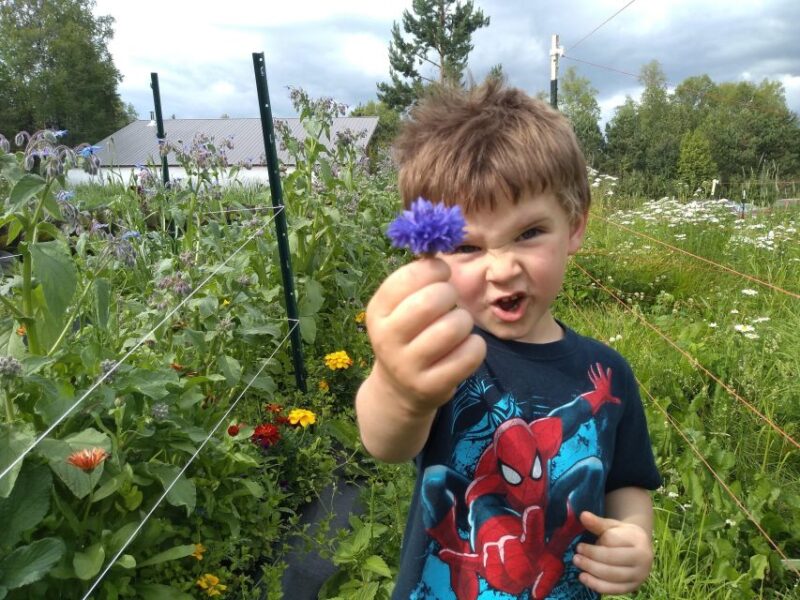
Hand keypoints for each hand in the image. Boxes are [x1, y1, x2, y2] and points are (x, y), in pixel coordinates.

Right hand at [365, 257, 485, 413]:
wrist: (400, 390)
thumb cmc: (409, 335)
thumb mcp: (399, 307)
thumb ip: (417, 278)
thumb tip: (440, 247)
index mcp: (377, 311)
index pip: (408, 277)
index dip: (434, 270)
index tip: (441, 275)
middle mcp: (387, 338)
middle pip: (433, 300)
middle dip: (451, 295)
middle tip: (449, 304)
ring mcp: (408, 366)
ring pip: (455, 326)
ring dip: (464, 321)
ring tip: (455, 328)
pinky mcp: (432, 387)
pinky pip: (470, 353)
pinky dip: (475, 346)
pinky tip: (464, 348)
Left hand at [572, 511, 653, 594]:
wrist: (640, 549)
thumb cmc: (622, 535)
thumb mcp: (612, 526)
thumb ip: (598, 523)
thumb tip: (583, 515)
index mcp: (638, 540)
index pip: (613, 542)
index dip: (595, 544)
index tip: (580, 545)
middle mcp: (643, 560)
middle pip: (612, 559)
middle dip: (591, 558)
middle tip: (576, 555)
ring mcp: (639, 576)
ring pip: (612, 576)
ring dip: (591, 570)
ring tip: (577, 563)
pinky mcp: (632, 587)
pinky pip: (613, 589)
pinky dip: (596, 585)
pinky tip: (583, 577)